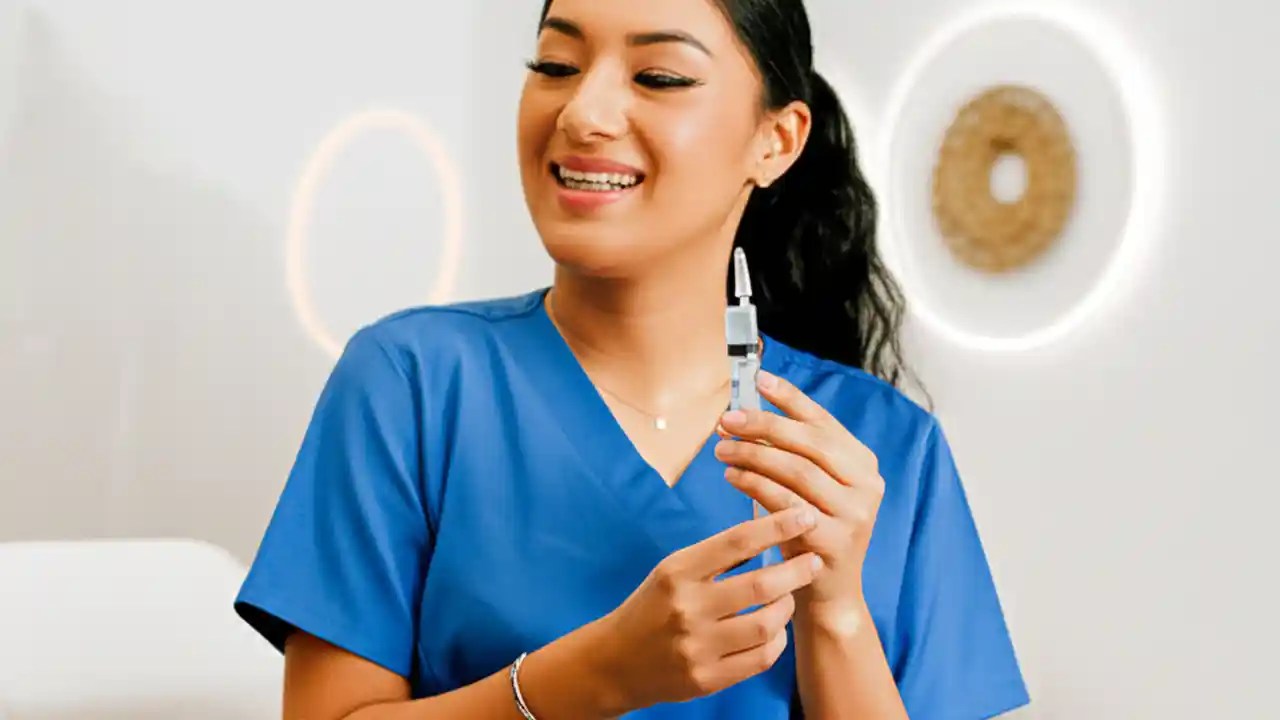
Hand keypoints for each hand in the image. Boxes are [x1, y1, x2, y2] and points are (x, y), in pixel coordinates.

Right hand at [596, 506, 822, 712]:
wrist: (615, 661)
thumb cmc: (653, 606)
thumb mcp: (673, 570)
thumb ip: (716, 556)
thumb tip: (768, 528)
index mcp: (678, 572)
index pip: (737, 542)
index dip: (777, 526)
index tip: (804, 515)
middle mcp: (687, 608)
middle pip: (761, 585)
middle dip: (797, 569)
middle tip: (813, 560)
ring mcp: (698, 647)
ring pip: (767, 624)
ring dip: (787, 607)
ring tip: (790, 597)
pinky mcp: (707, 679)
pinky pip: (761, 658)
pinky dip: (777, 640)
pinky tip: (776, 629)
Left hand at [714, 370, 884, 620]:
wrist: (826, 592)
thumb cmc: (810, 530)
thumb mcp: (809, 488)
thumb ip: (790, 452)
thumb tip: (742, 414)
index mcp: (863, 464)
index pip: (824, 422)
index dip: (791, 398)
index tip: (759, 379)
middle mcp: (867, 485)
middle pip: (809, 444)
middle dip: (764, 425)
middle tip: (728, 419)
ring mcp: (855, 514)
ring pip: (796, 471)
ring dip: (753, 454)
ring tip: (721, 448)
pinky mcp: (834, 540)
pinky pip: (786, 504)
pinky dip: (755, 485)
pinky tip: (731, 476)